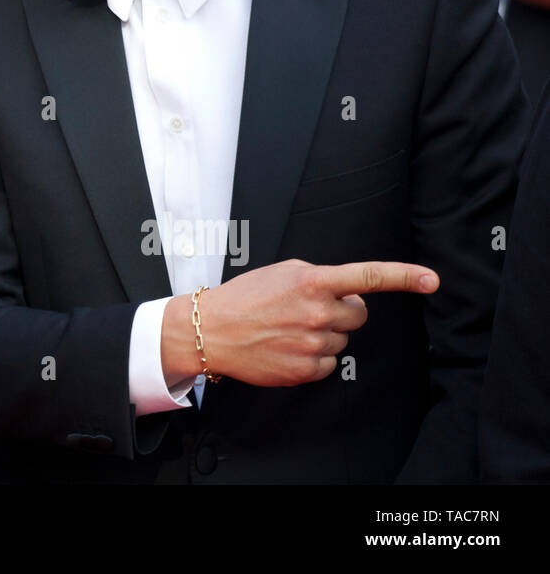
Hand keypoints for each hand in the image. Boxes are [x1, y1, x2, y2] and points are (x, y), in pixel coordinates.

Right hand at [161, 259, 438, 387]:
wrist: (212, 331)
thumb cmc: (244, 297)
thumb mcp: (281, 272)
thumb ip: (318, 278)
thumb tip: (347, 293)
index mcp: (312, 282)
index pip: (368, 277)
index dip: (404, 277)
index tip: (432, 280)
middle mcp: (318, 313)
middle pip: (358, 315)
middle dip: (342, 311)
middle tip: (309, 309)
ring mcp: (314, 344)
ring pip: (343, 340)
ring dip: (324, 334)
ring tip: (289, 328)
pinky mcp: (307, 370)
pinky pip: (330, 364)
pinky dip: (314, 357)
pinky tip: (288, 347)